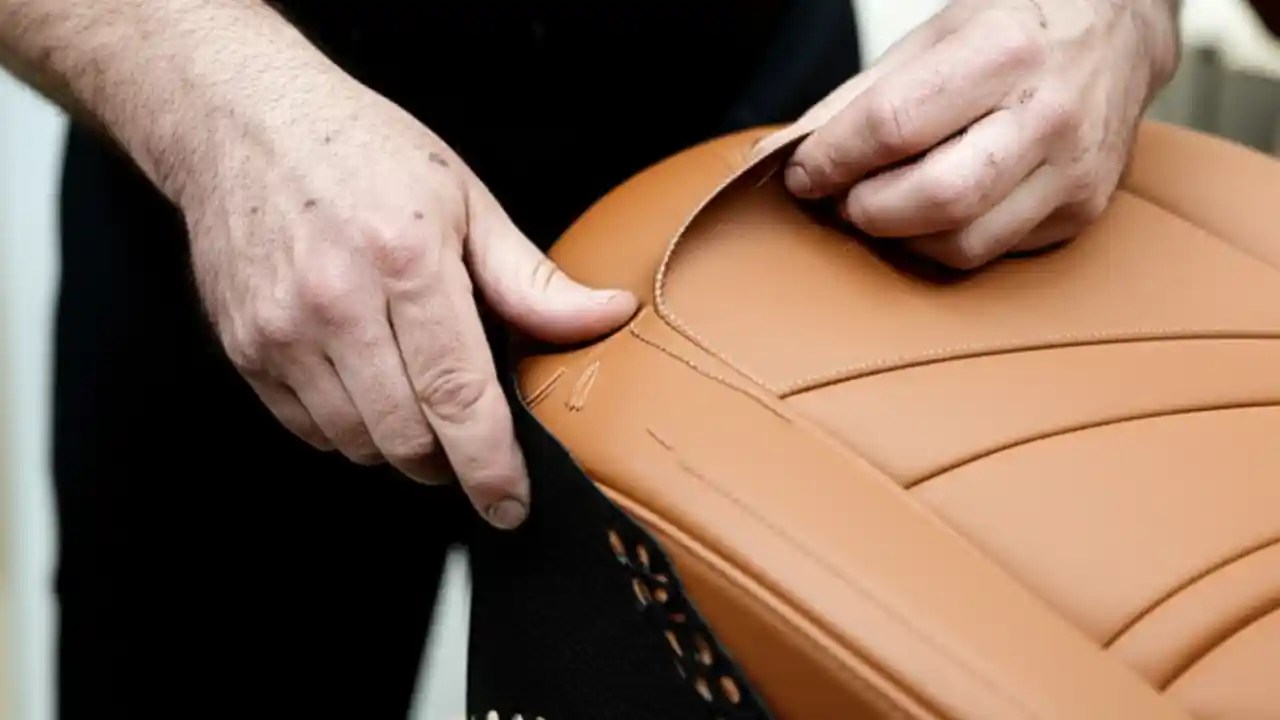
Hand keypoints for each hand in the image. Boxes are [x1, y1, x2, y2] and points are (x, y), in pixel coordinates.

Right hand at [180, 72, 636, 528]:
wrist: (245, 121)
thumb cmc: (364, 153)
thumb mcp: (465, 201)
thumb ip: (531, 279)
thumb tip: (608, 317)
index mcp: (407, 261)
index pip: (458, 396)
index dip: (490, 465)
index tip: (511, 503)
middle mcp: (336, 301)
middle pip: (406, 438)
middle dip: (449, 463)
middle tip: (468, 444)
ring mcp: (280, 329)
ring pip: (357, 444)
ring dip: (399, 447)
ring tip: (415, 399)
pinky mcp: (244, 347)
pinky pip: (308, 430)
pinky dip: (348, 429)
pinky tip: (365, 384)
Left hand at [772, 0, 1179, 268]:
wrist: (1119, 32)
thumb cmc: (1013, 28)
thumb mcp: (932, 37)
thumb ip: (858, 99)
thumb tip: (785, 153)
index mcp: (1004, 52)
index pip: (894, 125)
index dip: (833, 159)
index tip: (803, 172)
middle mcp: (1048, 114)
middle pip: (934, 198)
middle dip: (867, 210)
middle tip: (843, 198)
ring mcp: (1073, 170)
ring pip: (962, 243)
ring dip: (901, 236)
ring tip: (883, 206)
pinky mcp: (1081, 211)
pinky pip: (991, 253)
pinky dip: (943, 241)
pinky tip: (934, 212)